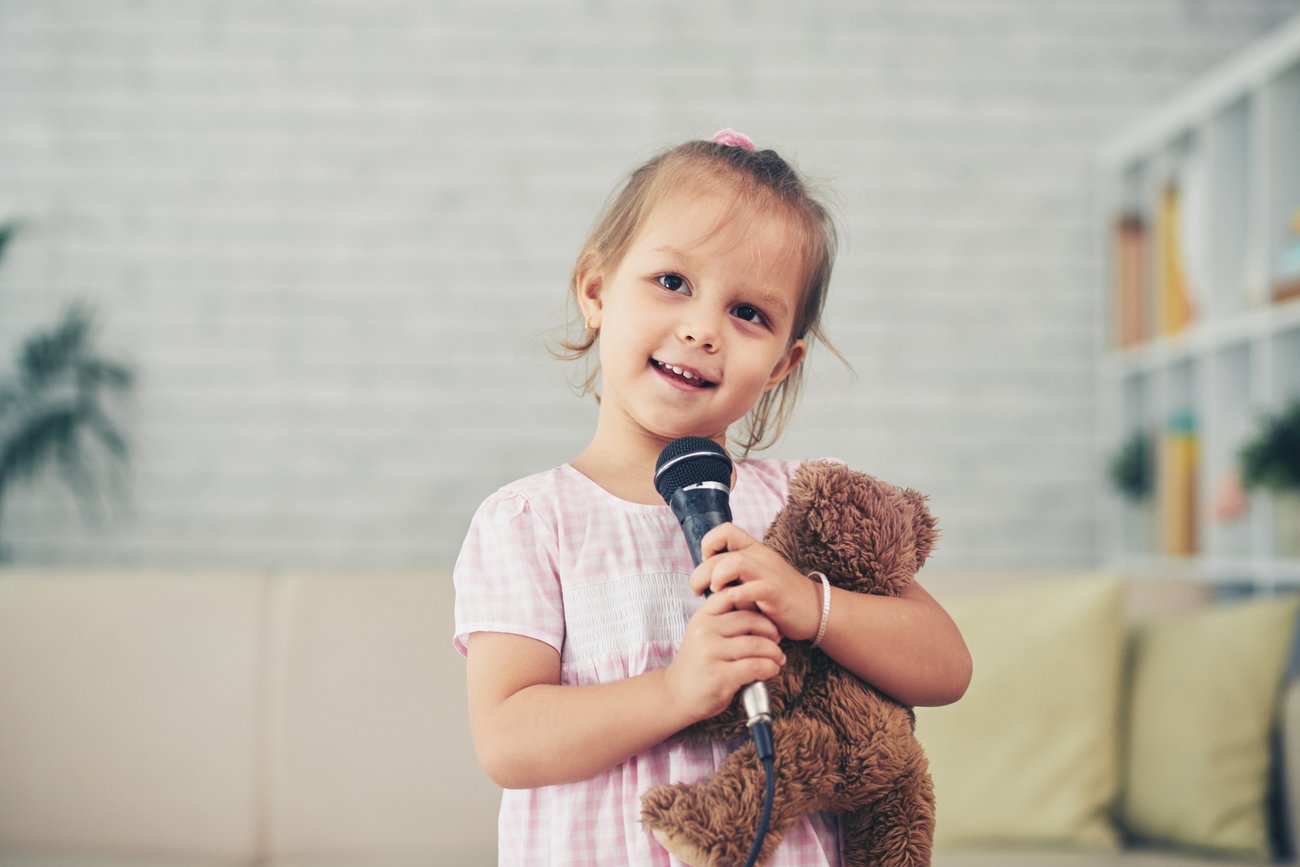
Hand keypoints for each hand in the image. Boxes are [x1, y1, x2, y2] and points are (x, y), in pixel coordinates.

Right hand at [664, 589, 785, 722]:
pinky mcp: (719, 675)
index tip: (764, 618)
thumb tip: (761, 613)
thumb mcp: (703, 635)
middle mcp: (704, 631)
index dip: (753, 601)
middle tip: (777, 640)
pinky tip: (771, 670)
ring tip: (777, 658)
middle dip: (771, 630)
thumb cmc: (697, 665)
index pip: (731, 595)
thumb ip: (724, 622)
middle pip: (750, 620)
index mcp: (702, 617)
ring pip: (756, 643)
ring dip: (774, 652)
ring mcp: (711, 653)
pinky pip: (755, 666)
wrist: (676, 695)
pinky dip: (770, 667)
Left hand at [691, 522, 822, 642]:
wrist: (816, 609)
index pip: (725, 531)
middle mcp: (760, 558)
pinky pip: (755, 588)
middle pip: (721, 554)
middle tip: (697, 591)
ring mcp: (769, 574)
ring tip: (715, 593)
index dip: (708, 544)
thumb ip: (734, 575)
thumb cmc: (779, 597)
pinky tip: (731, 602)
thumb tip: (705, 580)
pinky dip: (738, 595)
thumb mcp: (755, 578)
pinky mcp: (776, 593)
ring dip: (717, 578)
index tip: (705, 566)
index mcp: (754, 551)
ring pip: (735, 563)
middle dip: (701, 573)